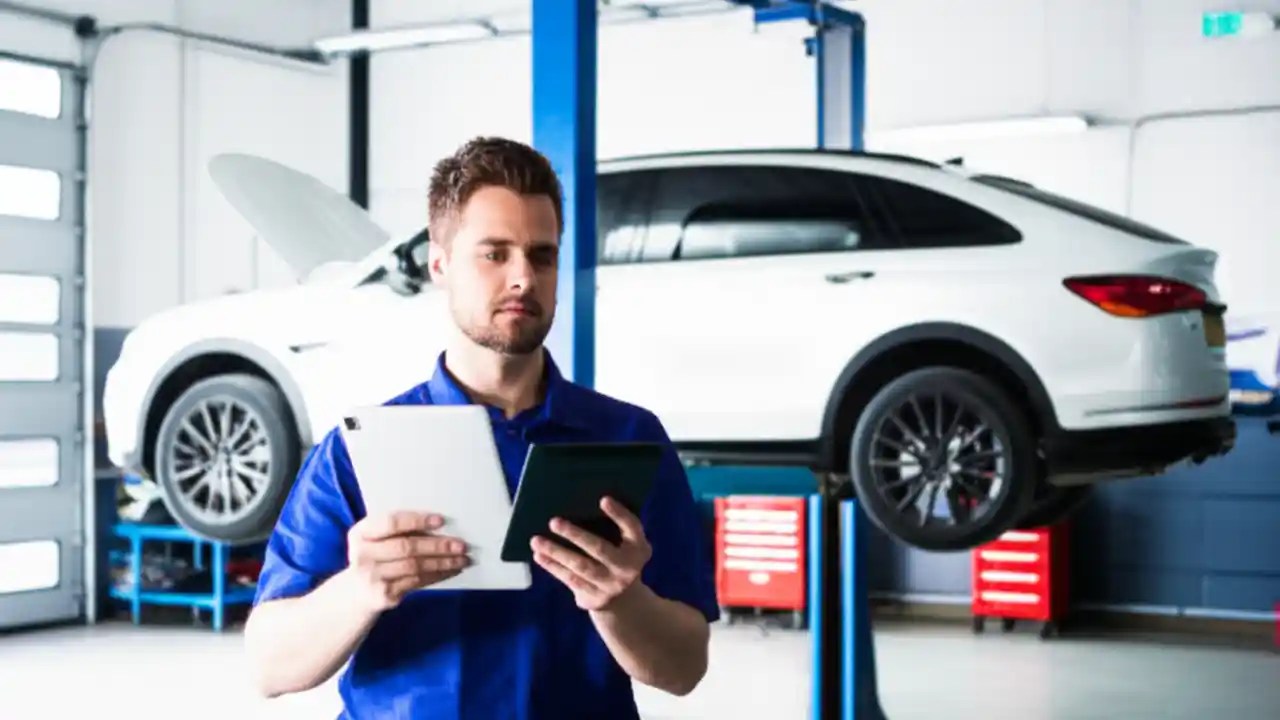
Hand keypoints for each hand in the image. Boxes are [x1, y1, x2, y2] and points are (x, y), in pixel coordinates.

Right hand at [343, 511, 469, 612]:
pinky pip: (417, 582)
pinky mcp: (384, 595)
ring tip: (463, 558)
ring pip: (415, 566)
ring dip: (443, 562)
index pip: (391, 522)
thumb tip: (442, 525)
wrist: (357, 592)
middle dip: (437, 545)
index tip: (441, 520)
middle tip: (462, 544)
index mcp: (361, 533)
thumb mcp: (377, 539)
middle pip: (406, 547)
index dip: (417, 521)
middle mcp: (362, 555)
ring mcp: (372, 577)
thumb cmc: (376, 556)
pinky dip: (438, 575)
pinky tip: (452, 570)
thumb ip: (399, 531)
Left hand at [532, 497, 650, 611]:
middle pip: (599, 549)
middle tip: (553, 521)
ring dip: (556, 552)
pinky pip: (570, 579)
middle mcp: (627, 568)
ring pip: (580, 566)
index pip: (632, 527)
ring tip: (536, 540)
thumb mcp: (627, 545)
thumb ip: (613, 528)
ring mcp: (610, 585)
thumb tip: (577, 503)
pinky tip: (539, 555)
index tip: (603, 499)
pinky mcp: (594, 597)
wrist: (624, 602)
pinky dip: (553, 566)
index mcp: (639, 548)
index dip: (619, 514)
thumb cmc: (618, 558)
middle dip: (575, 535)